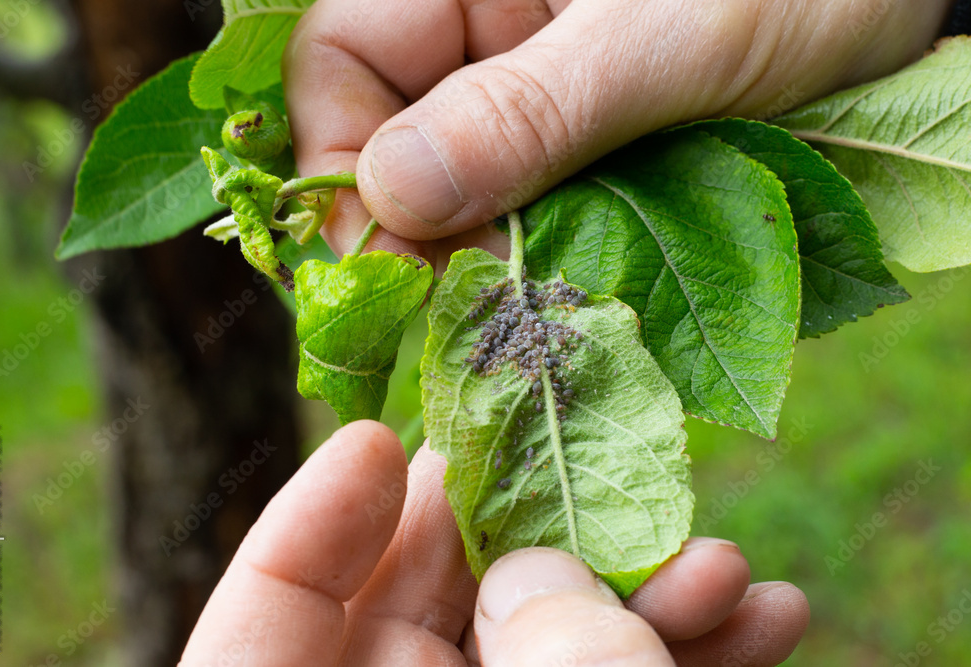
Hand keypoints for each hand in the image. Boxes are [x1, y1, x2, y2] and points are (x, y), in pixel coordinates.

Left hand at [180, 420, 808, 665]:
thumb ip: (527, 653)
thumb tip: (535, 565)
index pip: (266, 619)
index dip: (310, 523)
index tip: (383, 436)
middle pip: (429, 602)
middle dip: (531, 528)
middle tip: (602, 463)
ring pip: (539, 639)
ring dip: (641, 590)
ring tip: (719, 558)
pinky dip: (680, 652)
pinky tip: (757, 616)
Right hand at [283, 0, 951, 265]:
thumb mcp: (662, 40)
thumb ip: (528, 112)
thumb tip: (393, 194)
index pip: (338, 64)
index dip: (342, 168)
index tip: (397, 267)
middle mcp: (480, 33)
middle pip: (384, 140)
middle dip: (416, 232)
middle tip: (477, 303)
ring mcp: (526, 95)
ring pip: (451, 190)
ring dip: (479, 255)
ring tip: (529, 303)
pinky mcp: (573, 146)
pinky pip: (520, 209)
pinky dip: (533, 256)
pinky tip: (562, 287)